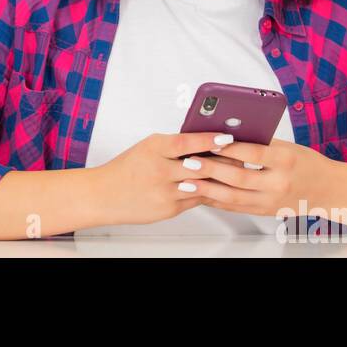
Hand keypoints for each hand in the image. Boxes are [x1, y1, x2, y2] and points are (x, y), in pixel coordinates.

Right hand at [92, 132, 237, 225]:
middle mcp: (159, 171)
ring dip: (220, 179)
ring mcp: (164, 192)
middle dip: (223, 161)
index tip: (226, 136)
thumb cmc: (126, 168)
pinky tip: (218, 187)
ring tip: (236, 171)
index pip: (185, 143)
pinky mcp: (168, 209)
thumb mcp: (147, 148)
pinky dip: (207, 192)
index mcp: (153, 149)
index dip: (208, 140)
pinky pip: (195, 199)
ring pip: (201, 185)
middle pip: (199, 166)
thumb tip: (203, 141)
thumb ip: (173, 145)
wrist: (104, 195)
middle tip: (243, 155)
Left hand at [182, 139, 338, 216]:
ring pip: (233, 197)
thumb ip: (260, 142)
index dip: (229, 148)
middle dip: (210, 170)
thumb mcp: (288, 147)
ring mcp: (271, 201)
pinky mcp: (264, 212)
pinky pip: (236, 207)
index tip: (209, 141)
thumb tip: (228, 132)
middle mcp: (278, 183)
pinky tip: (202, 193)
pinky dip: (217, 200)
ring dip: (207, 188)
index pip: (253, 153)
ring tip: (188, 180)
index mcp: (286, 161)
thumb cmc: (306, 164)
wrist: (327, 190)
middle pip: (238, 177)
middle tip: (189, 162)